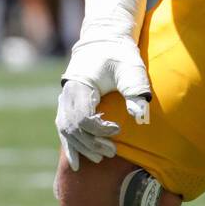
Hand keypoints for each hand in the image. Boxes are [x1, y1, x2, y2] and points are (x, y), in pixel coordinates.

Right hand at [57, 34, 150, 169]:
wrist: (104, 40)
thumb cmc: (119, 53)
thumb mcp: (130, 68)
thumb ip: (135, 89)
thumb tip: (139, 116)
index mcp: (80, 85)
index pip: (83, 116)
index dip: (99, 129)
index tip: (117, 130)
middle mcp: (67, 94)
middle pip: (73, 128)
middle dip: (91, 142)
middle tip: (112, 151)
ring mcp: (65, 100)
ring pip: (67, 131)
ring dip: (82, 147)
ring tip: (100, 157)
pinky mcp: (68, 105)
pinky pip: (64, 130)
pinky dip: (71, 146)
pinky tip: (77, 164)